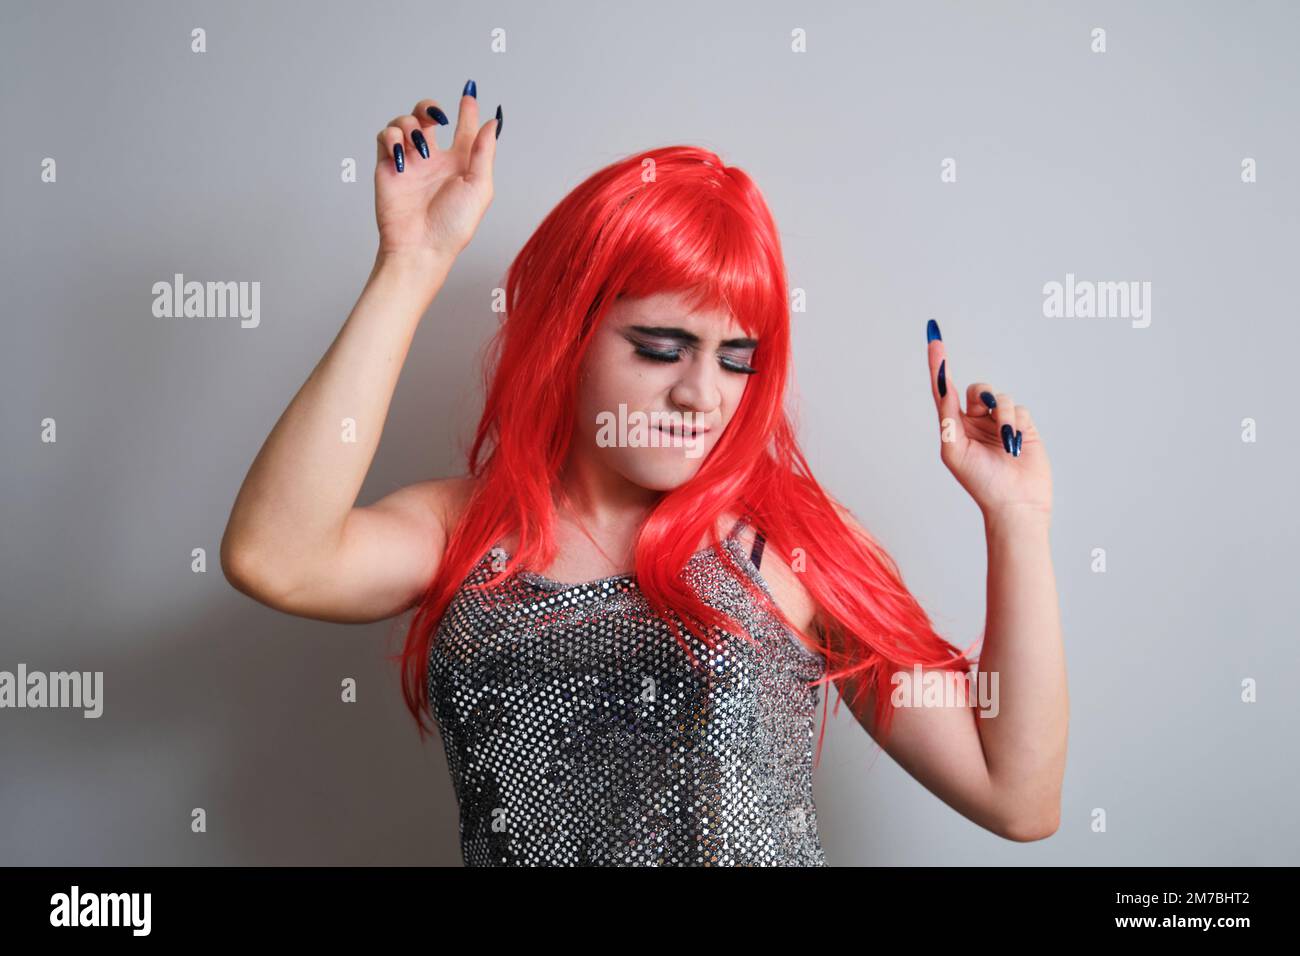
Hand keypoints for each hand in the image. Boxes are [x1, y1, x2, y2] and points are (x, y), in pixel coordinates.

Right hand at [373, 84, 499, 262]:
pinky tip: (402, 155)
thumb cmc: (453, 225)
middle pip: (428, 116)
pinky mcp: (387, 165)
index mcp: (460, 164)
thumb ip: (485, 152)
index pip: (464, 128)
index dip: (467, 109)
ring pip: (405, 122)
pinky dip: (393, 137)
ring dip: (412, 126)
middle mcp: (434, 159)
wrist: (420, 245)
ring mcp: (410, 161)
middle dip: (430, 107)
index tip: (470, 91)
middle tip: (437, 117)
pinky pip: (385, 136)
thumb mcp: (479, 187)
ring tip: (420, 150)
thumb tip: (493, 122)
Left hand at [925, 319, 1052, 521]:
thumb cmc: (980, 482)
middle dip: (981, 396)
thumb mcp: (954, 450)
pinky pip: (1018, 408)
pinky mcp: (1022, 426)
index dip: (938, 364)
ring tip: (1005, 442)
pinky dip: (1015, 423)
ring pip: (998, 397)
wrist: (1015, 503)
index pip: (943, 388)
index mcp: (954, 426)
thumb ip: (948, 417)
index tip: (934, 339)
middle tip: (984, 408)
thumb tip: (943, 387)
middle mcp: (975, 420)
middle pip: (975, 388)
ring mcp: (999, 422)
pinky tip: (1015, 445)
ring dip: (1001, 416)